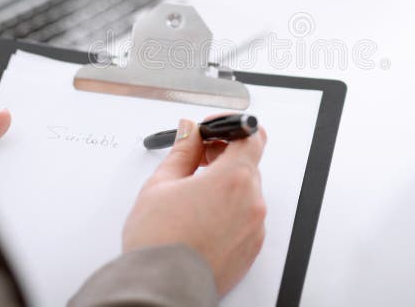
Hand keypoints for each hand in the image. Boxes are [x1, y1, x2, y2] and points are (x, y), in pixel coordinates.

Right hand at [122, 117, 267, 295]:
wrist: (161, 288)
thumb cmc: (159, 242)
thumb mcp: (161, 184)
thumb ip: (182, 150)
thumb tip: (189, 131)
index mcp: (233, 179)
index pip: (252, 135)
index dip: (233, 126)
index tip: (215, 129)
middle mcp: (251, 202)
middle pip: (248, 162)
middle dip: (223, 155)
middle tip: (196, 160)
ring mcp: (255, 227)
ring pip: (246, 191)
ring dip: (226, 184)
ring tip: (193, 194)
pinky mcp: (252, 247)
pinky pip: (246, 216)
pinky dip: (229, 209)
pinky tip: (202, 216)